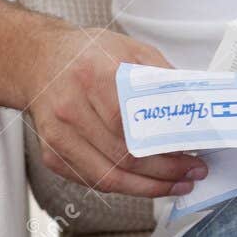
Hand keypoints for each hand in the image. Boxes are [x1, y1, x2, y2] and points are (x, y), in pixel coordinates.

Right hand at [26, 28, 207, 196]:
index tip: (193, 149)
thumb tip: (195, 105)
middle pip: (124, 155)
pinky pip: (93, 180)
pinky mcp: (52, 154)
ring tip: (178, 184)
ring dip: (149, 186)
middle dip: (166, 170)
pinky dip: (125, 186)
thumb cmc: (90, 55)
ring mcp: (58, 135)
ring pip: (109, 176)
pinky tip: (148, 182)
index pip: (132, 122)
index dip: (165, 142)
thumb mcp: (133, 50)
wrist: (40, 62)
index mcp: (95, 77)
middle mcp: (71, 109)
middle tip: (193, 171)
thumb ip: (163, 77)